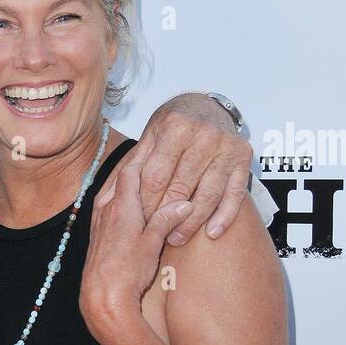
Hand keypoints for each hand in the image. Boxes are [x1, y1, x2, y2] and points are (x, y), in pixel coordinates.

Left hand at [80, 158, 190, 338]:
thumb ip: (166, 218)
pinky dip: (125, 203)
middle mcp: (106, 209)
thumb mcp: (152, 243)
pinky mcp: (99, 235)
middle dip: (142, 168)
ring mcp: (100, 221)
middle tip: (161, 157)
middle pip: (123, 179)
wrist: (102, 300)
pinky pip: (112, 209)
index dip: (148, 157)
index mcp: (120, 206)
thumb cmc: (127, 272)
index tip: (163, 147)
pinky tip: (136, 206)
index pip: (133, 169)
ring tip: (151, 177)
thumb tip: (184, 201)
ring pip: (117, 193)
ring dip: (133, 186)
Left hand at [94, 94, 250, 244]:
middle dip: (164, 216)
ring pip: (207, 194)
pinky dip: (224, 216)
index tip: (137, 224)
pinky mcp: (243, 158)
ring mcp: (225, 147)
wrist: (205, 105)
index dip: (145, 204)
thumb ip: (128, 170)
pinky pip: (234, 193)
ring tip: (176, 238)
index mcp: (173, 128)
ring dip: (191, 222)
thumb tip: (103, 201)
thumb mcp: (146, 141)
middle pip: (179, 188)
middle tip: (154, 237)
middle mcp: (202, 135)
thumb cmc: (171, 127)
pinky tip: (212, 234)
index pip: (154, 177)